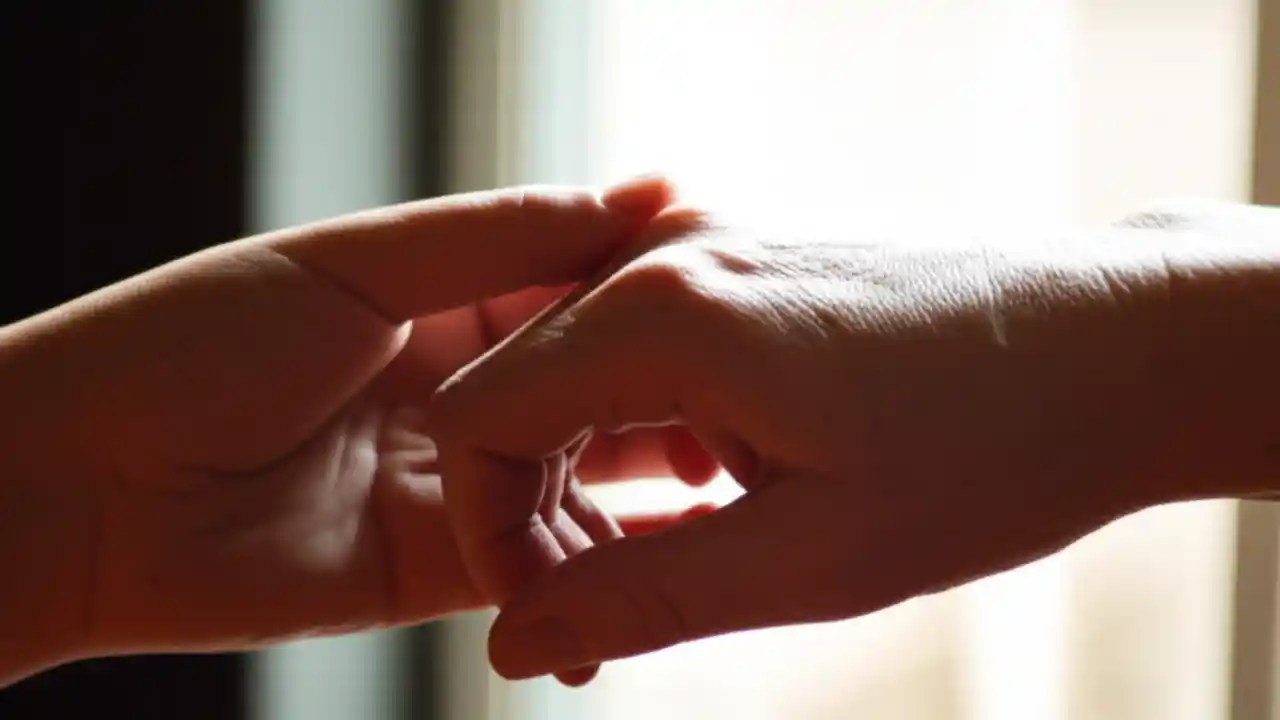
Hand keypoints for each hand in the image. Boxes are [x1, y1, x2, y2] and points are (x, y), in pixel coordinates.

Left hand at [0, 178, 717, 683]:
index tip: (734, 293)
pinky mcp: (435, 567)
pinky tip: (668, 554)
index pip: (573, 291)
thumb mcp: (354, 264)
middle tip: (756, 402)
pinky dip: (597, 565)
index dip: (651, 295)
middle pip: (589, 392)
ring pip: (576, 483)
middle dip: (668, 397)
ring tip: (737, 479)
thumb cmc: (194, 346)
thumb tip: (635, 189)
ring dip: (646, 487)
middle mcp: (457, 390)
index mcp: (437, 302)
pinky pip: (535, 565)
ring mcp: (451, 480)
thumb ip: (494, 238)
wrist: (85, 493)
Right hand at [429, 201, 1279, 677]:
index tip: (542, 617)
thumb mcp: (808, 557)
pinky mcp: (744, 270)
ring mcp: (709, 251)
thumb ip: (640, 599)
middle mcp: (672, 255)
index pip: (483, 419)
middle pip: (520, 394)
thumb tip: (510, 643)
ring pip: (577, 379)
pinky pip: (642, 358)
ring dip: (589, 483)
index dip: (487, 533)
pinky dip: (641, 440)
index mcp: (665, 312)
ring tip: (650, 573)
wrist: (1112, 351)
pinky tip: (699, 499)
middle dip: (533, 518)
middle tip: (590, 624)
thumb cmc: (987, 447)